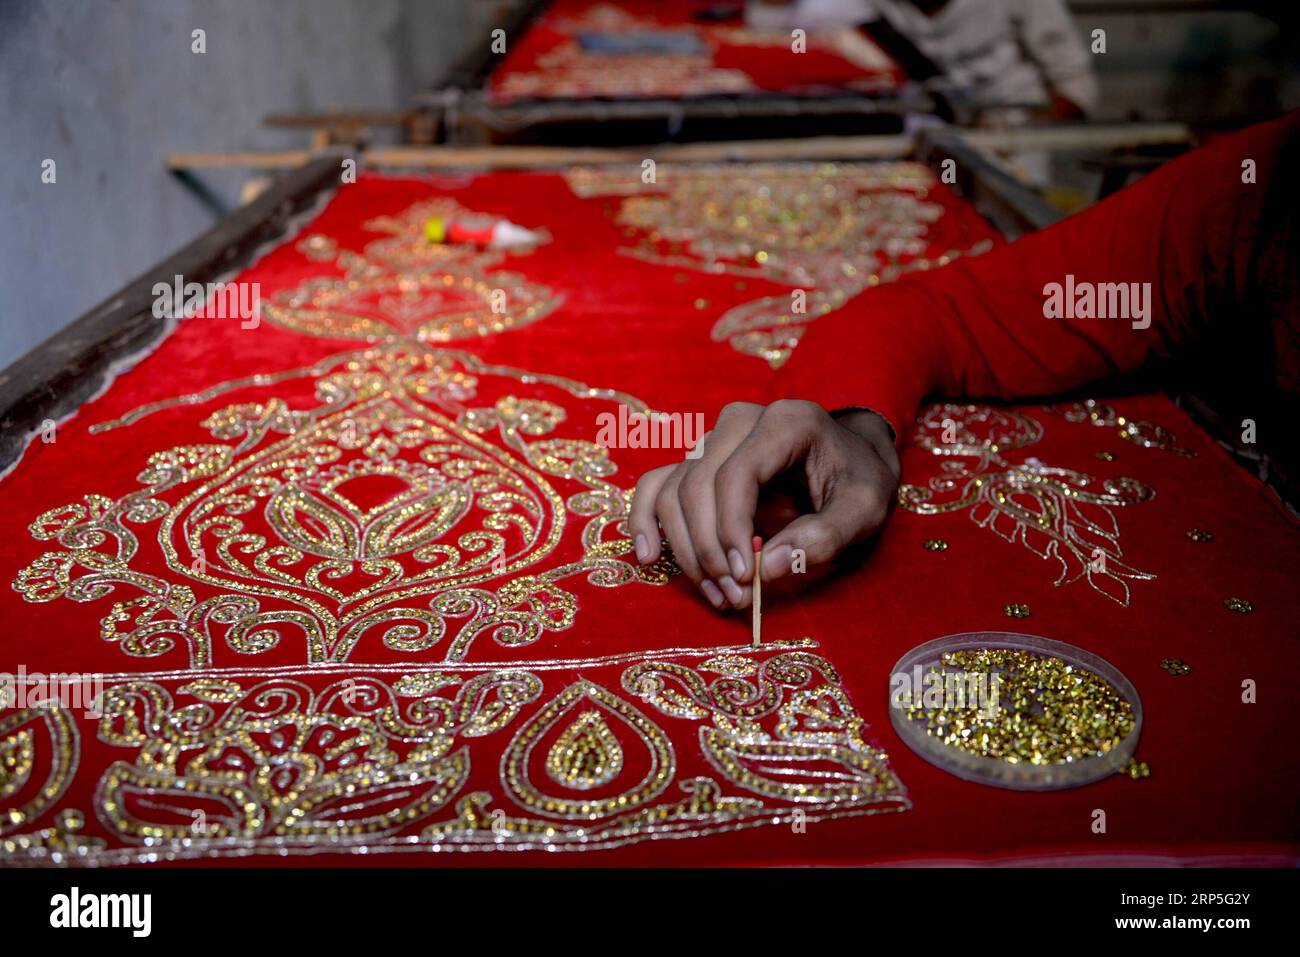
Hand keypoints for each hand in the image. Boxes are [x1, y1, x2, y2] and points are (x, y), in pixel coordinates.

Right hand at [628, 400, 899, 609]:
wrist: (856, 458)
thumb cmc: (861, 481)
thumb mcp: (864, 509)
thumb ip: (824, 537)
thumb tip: (766, 569)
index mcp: (786, 422)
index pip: (736, 474)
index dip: (731, 529)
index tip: (745, 577)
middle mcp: (740, 422)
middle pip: (697, 485)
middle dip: (709, 549)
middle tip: (734, 596)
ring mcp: (713, 439)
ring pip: (672, 490)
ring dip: (684, 548)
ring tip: (715, 593)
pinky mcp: (698, 461)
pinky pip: (656, 484)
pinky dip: (645, 519)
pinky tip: (648, 555)